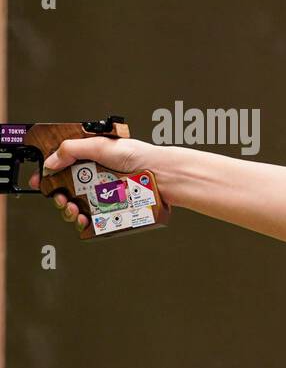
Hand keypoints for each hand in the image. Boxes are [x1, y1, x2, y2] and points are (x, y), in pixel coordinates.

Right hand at [28, 137, 153, 232]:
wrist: (162, 176)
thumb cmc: (140, 157)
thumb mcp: (100, 145)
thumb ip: (72, 150)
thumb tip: (50, 162)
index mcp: (91, 160)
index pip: (63, 168)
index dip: (48, 176)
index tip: (39, 182)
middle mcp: (96, 178)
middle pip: (67, 190)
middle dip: (57, 196)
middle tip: (59, 197)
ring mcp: (104, 196)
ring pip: (78, 207)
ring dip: (68, 210)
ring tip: (71, 208)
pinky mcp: (113, 210)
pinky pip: (94, 220)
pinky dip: (84, 222)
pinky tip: (83, 219)